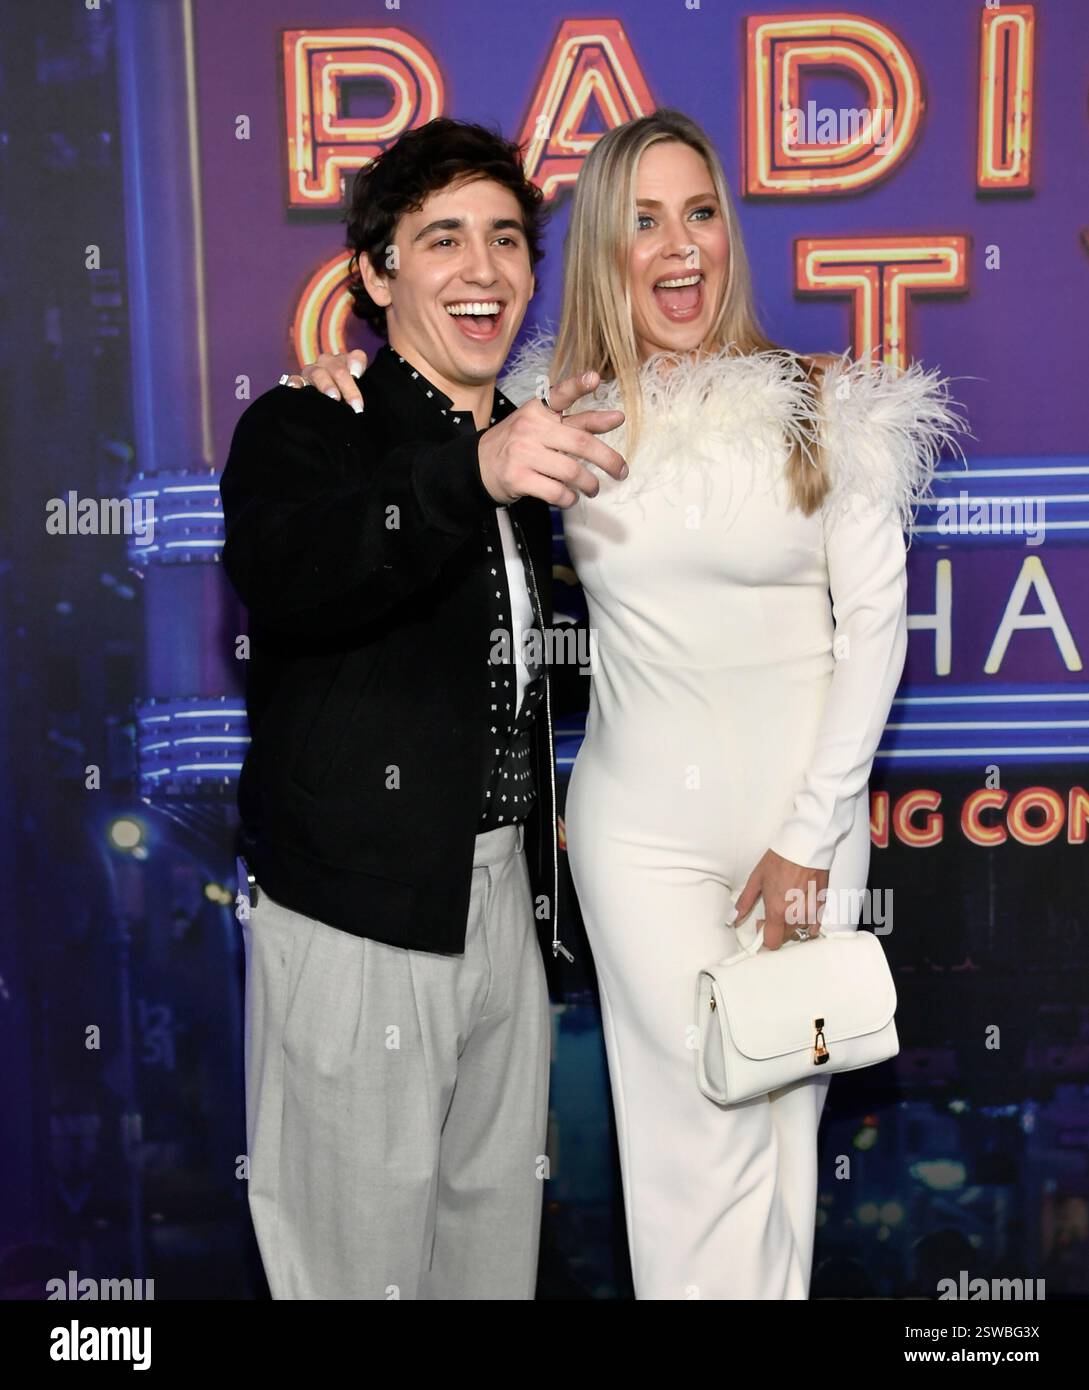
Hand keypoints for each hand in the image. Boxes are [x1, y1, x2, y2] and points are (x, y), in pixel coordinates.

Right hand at [282, 349, 368, 412]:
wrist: (319, 409)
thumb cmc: (346, 401)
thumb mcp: (357, 396)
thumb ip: (360, 396)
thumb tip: (361, 407)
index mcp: (348, 363)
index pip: (356, 357)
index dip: (357, 363)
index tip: (358, 375)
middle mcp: (330, 363)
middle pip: (339, 369)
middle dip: (348, 387)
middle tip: (355, 405)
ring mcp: (313, 372)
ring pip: (318, 373)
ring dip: (327, 385)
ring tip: (334, 397)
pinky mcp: (299, 381)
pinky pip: (296, 379)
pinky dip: (296, 382)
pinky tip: (297, 388)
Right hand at [478, 371, 626, 507]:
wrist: (477, 465)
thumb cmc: (517, 444)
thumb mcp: (540, 425)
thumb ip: (576, 421)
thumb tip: (615, 417)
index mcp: (537, 410)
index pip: (559, 394)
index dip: (578, 385)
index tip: (595, 378)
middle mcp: (530, 428)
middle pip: (581, 443)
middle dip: (608, 459)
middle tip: (621, 471)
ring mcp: (523, 454)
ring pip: (572, 472)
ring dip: (590, 484)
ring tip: (593, 488)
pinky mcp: (518, 478)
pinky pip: (556, 492)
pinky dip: (570, 498)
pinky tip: (570, 497)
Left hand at [732, 849, 829, 951]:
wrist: (804, 846)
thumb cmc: (782, 859)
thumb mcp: (756, 879)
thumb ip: (745, 902)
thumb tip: (734, 916)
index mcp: (778, 910)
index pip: (772, 942)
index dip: (765, 936)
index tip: (763, 925)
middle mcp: (796, 915)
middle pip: (786, 936)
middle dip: (778, 927)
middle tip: (775, 909)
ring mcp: (811, 911)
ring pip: (800, 929)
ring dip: (793, 922)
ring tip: (789, 903)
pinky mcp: (822, 905)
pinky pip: (815, 923)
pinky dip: (808, 920)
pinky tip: (802, 906)